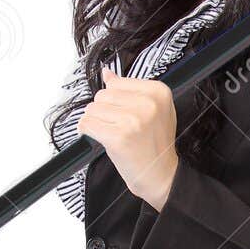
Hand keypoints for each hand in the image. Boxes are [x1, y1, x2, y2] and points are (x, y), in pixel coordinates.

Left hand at [77, 66, 178, 210]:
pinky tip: (102, 138)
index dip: (116, 99)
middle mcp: (148, 104)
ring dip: (96, 122)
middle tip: (119, 126)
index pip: (117, 83)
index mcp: (159, 92)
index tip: (127, 113)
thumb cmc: (155, 144)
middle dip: (104, 110)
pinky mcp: (118, 137)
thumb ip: (131, 90)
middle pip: (103, 94)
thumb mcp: (153, 110)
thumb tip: (107, 74)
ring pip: (92, 109)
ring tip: (113, 133)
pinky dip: (88, 132)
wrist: (161, 175)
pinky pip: (87, 125)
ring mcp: (133, 120)